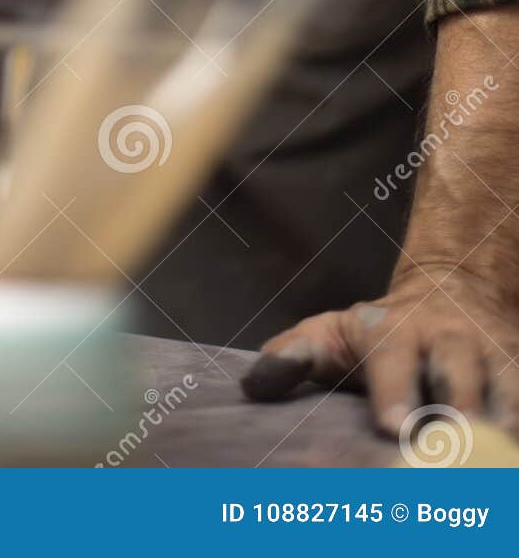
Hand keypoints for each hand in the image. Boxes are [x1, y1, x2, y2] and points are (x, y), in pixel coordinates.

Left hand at [241, 269, 518, 437]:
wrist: (453, 289)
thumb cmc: (380, 332)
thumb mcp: (332, 333)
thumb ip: (295, 355)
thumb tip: (254, 386)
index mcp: (394, 330)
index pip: (393, 357)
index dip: (394, 391)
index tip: (392, 426)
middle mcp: (449, 338)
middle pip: (458, 368)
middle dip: (459, 406)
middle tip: (456, 445)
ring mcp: (492, 354)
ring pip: (507, 383)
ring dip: (504, 416)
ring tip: (499, 456)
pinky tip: (512, 458)